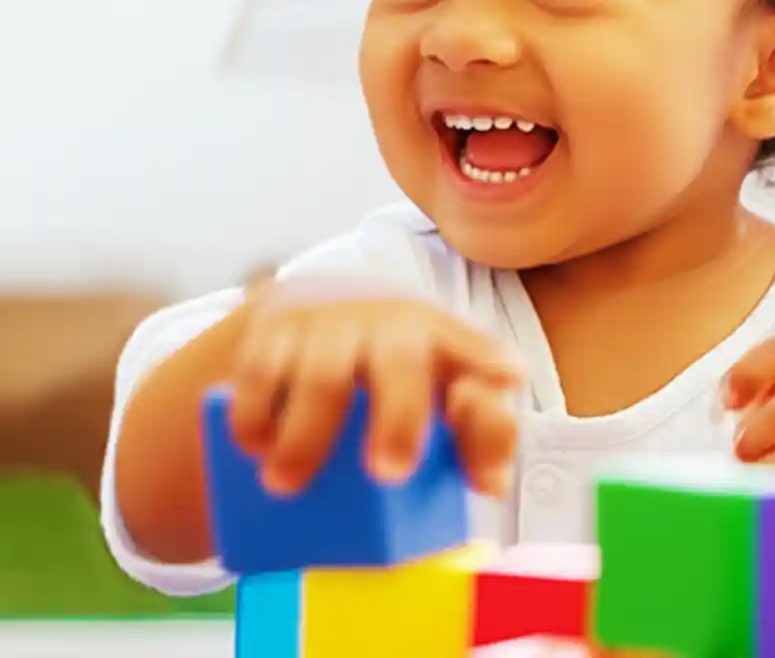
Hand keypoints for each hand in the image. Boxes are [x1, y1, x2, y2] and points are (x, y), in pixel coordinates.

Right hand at [226, 276, 523, 497]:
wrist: (328, 310)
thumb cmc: (405, 373)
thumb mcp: (448, 395)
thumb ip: (481, 438)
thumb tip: (492, 483)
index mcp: (445, 343)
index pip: (474, 352)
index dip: (487, 368)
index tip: (503, 385)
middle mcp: (393, 327)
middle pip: (401, 361)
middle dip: (399, 416)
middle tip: (389, 474)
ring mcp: (334, 326)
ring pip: (322, 374)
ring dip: (304, 434)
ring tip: (286, 485)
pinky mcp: (278, 331)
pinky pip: (261, 370)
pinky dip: (252, 413)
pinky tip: (252, 447)